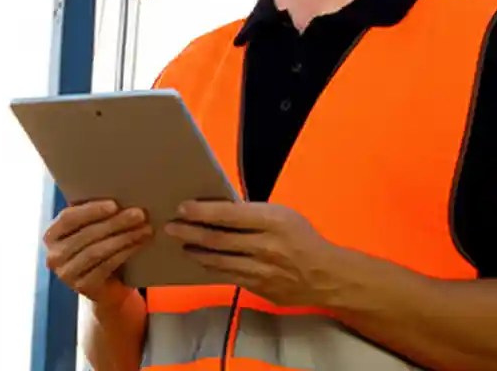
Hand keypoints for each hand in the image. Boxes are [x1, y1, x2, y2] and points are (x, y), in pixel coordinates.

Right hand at [43, 199, 151, 307]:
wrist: (106, 287)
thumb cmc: (98, 247)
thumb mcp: (92, 230)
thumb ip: (94, 215)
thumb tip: (120, 194)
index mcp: (52, 235)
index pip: (68, 218)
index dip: (91, 210)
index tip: (114, 204)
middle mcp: (54, 256)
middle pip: (87, 235)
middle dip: (115, 222)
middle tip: (139, 213)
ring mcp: (66, 274)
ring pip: (97, 251)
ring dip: (124, 237)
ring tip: (145, 228)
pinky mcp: (82, 287)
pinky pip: (105, 266)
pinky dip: (125, 253)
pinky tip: (139, 243)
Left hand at [165, 201, 341, 307]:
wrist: (325, 276)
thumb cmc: (302, 238)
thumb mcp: (283, 215)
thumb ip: (253, 214)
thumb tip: (219, 210)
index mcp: (273, 221)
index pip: (230, 215)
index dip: (203, 211)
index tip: (183, 208)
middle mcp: (265, 246)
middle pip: (218, 239)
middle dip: (190, 232)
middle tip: (171, 227)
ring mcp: (260, 270)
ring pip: (219, 261)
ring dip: (196, 252)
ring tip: (181, 244)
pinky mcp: (257, 288)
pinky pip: (227, 276)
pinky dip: (211, 267)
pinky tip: (201, 260)